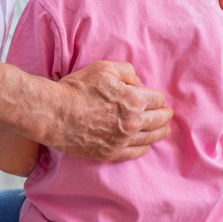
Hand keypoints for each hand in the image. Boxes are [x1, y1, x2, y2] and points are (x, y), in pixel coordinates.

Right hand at [42, 61, 172, 161]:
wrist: (55, 114)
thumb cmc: (76, 89)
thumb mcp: (103, 68)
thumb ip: (126, 71)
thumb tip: (137, 82)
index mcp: (134, 100)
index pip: (157, 99)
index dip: (158, 98)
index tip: (157, 98)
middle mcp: (133, 122)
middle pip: (158, 120)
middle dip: (165, 115)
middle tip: (167, 114)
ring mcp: (122, 140)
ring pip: (150, 137)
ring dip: (160, 132)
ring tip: (165, 130)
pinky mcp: (111, 153)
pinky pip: (135, 153)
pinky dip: (144, 148)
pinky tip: (147, 146)